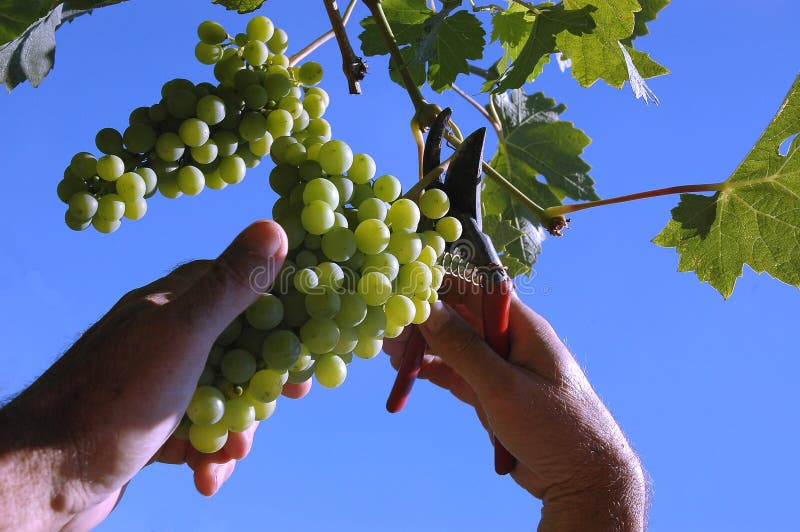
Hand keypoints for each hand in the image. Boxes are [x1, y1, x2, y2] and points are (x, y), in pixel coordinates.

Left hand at [0, 221, 304, 530]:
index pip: (243, 290)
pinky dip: (207, 454)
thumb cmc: (115, 397)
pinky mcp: (147, 426)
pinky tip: (206, 476)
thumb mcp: (183, 334)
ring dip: (236, 429)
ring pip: (219, 397)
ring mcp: (155, 383)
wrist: (43, 475)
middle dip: (262, 381)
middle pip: (238, 348)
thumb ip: (231, 286)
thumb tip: (276, 228)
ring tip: (232, 455)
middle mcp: (163, 336)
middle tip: (287, 395)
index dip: (282, 312)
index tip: (311, 338)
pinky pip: (194, 433)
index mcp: (173, 304)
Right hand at [386, 290, 646, 530]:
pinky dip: (434, 372)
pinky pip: (457, 375)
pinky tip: (409, 373)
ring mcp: (501, 369)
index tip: (405, 291)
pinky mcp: (493, 395)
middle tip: (388, 327)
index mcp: (522, 327)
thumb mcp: (503, 386)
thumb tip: (429, 309)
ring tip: (389, 351)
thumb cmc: (556, 427)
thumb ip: (463, 348)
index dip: (441, 287)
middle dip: (425, 321)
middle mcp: (510, 341)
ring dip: (425, 348)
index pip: (477, 291)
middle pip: (460, 318)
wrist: (583, 479)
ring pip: (455, 348)